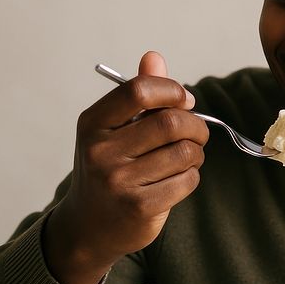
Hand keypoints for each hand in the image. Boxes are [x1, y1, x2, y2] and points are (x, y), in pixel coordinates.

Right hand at [43, 51, 208, 283]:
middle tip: (196, 133)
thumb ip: (137, 95)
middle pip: (170, 122)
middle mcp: (101, 151)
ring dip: (196, 153)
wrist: (89, 226)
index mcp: (93, 124)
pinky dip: (192, 176)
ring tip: (186, 157)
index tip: (184, 101)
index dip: (172, 91)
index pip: (139, 91)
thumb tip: (154, 57)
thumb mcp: (112, 129)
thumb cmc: (108, 168)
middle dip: (195, 125)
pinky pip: (187, 181)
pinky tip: (178, 179)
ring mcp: (119, 181)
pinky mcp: (139, 207)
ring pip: (184, 153)